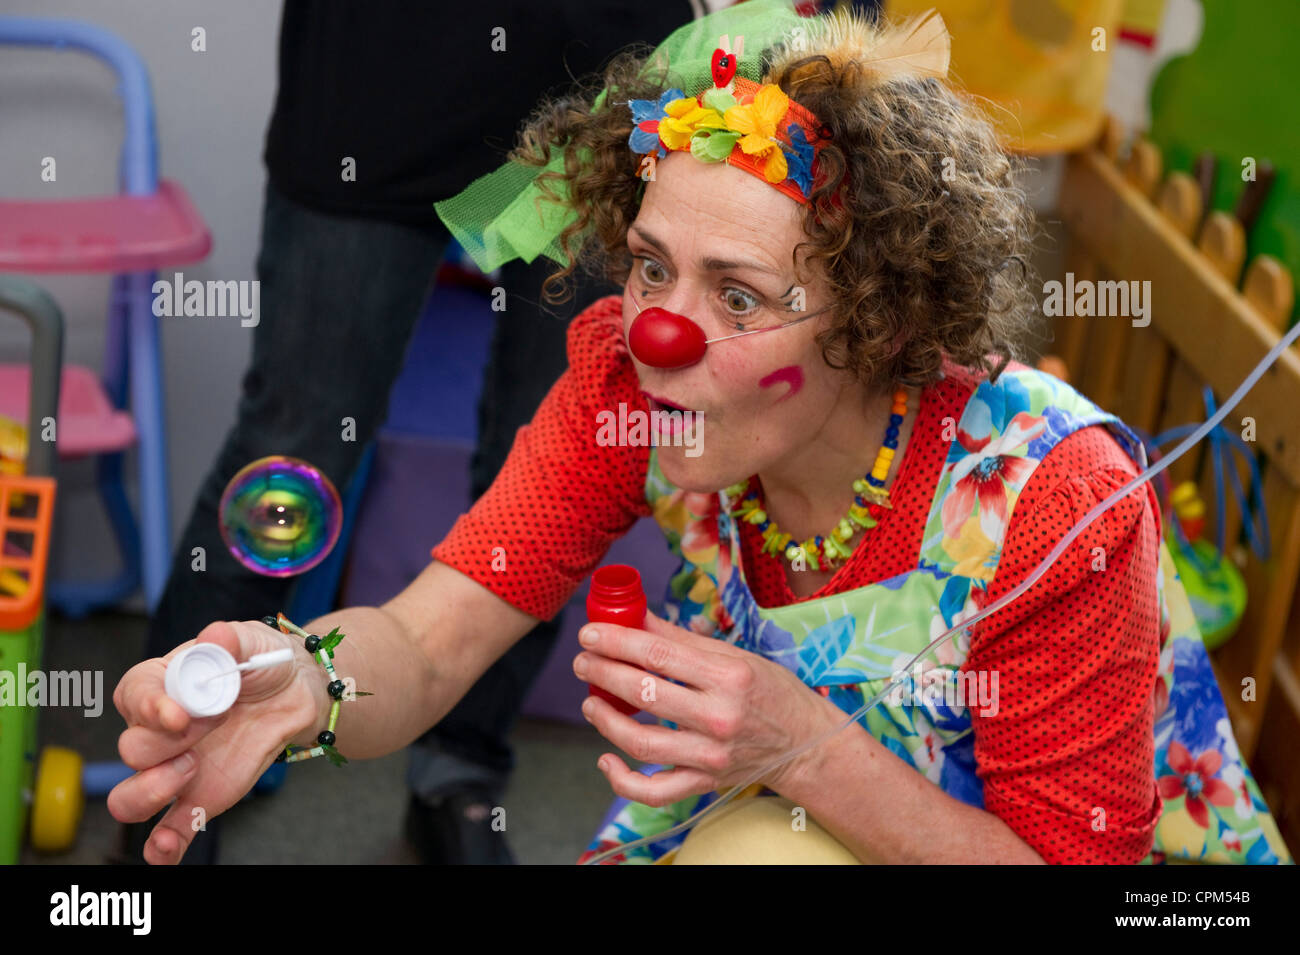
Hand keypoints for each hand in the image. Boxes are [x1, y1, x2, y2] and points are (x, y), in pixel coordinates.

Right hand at [108, 620, 323, 863]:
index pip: (133, 696)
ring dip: (151, 791)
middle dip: (170, 741)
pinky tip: (167, 849)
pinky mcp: (196, 799)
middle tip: (213, 723)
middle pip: (133, 748)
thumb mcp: (252, 641)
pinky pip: (168, 831)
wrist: (295, 693)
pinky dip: (162, 845)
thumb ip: (231, 639)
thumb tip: (216, 636)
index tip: (180, 713)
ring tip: (193, 768)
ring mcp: (172, 769)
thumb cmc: (261, 661)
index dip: (150, 707)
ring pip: (129, 797)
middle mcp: (157, 730)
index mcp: (159, 685)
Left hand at [573, 610, 842, 806]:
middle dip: (603, 673)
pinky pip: (654, 791)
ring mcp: (710, 755)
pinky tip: (605, 758)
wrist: (807, 745)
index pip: (658, 653)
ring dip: (605, 720)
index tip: (590, 633)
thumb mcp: (735, 656)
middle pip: (644, 693)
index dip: (616, 641)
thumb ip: (682, 640)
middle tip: (583, 662)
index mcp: (728, 676)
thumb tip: (637, 618)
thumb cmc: (772, 692)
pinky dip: (623, 780)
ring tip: (590, 702)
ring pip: (641, 742)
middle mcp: (718, 717)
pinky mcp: (704, 782)